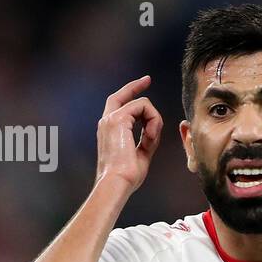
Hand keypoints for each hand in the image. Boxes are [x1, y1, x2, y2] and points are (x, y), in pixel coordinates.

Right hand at [96, 75, 162, 190]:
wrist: (116, 182)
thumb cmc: (126, 176)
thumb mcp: (140, 155)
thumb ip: (146, 140)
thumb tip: (153, 131)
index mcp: (109, 130)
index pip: (118, 104)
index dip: (130, 92)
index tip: (143, 84)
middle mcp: (107, 121)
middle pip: (122, 95)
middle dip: (136, 85)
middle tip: (148, 79)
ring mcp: (111, 119)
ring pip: (142, 104)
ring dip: (154, 120)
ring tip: (152, 140)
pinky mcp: (118, 119)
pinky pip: (145, 108)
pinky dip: (154, 121)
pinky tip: (151, 137)